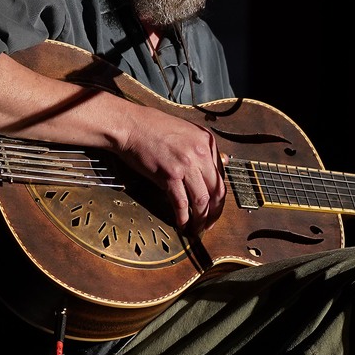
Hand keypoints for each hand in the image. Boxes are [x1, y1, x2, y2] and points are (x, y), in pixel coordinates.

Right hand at [112, 103, 223, 227]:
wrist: (130, 125)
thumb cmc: (153, 126)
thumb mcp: (187, 131)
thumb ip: (205, 148)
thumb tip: (224, 161)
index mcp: (207, 142)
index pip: (221, 176)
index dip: (219, 198)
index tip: (215, 208)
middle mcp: (201, 153)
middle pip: (216, 192)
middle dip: (214, 213)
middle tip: (209, 224)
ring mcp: (186, 164)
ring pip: (202, 200)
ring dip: (201, 219)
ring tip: (197, 229)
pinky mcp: (169, 175)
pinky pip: (181, 203)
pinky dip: (183, 217)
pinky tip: (182, 224)